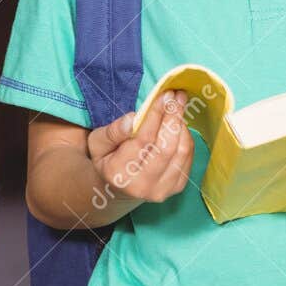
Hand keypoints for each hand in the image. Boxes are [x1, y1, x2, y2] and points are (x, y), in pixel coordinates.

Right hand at [86, 89, 194, 206]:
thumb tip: (132, 119)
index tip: (163, 95)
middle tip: (177, 96)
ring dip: (181, 124)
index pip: (143, 141)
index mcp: (119, 174)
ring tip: (179, 105)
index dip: (155, 116)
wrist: (120, 186)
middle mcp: (143, 186)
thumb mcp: (98, 142)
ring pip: (180, 151)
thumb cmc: (108, 158)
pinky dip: (185, 136)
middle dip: (173, 117)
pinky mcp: (177, 187)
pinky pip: (188, 156)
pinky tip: (178, 124)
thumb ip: (112, 131)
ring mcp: (162, 190)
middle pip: (166, 147)